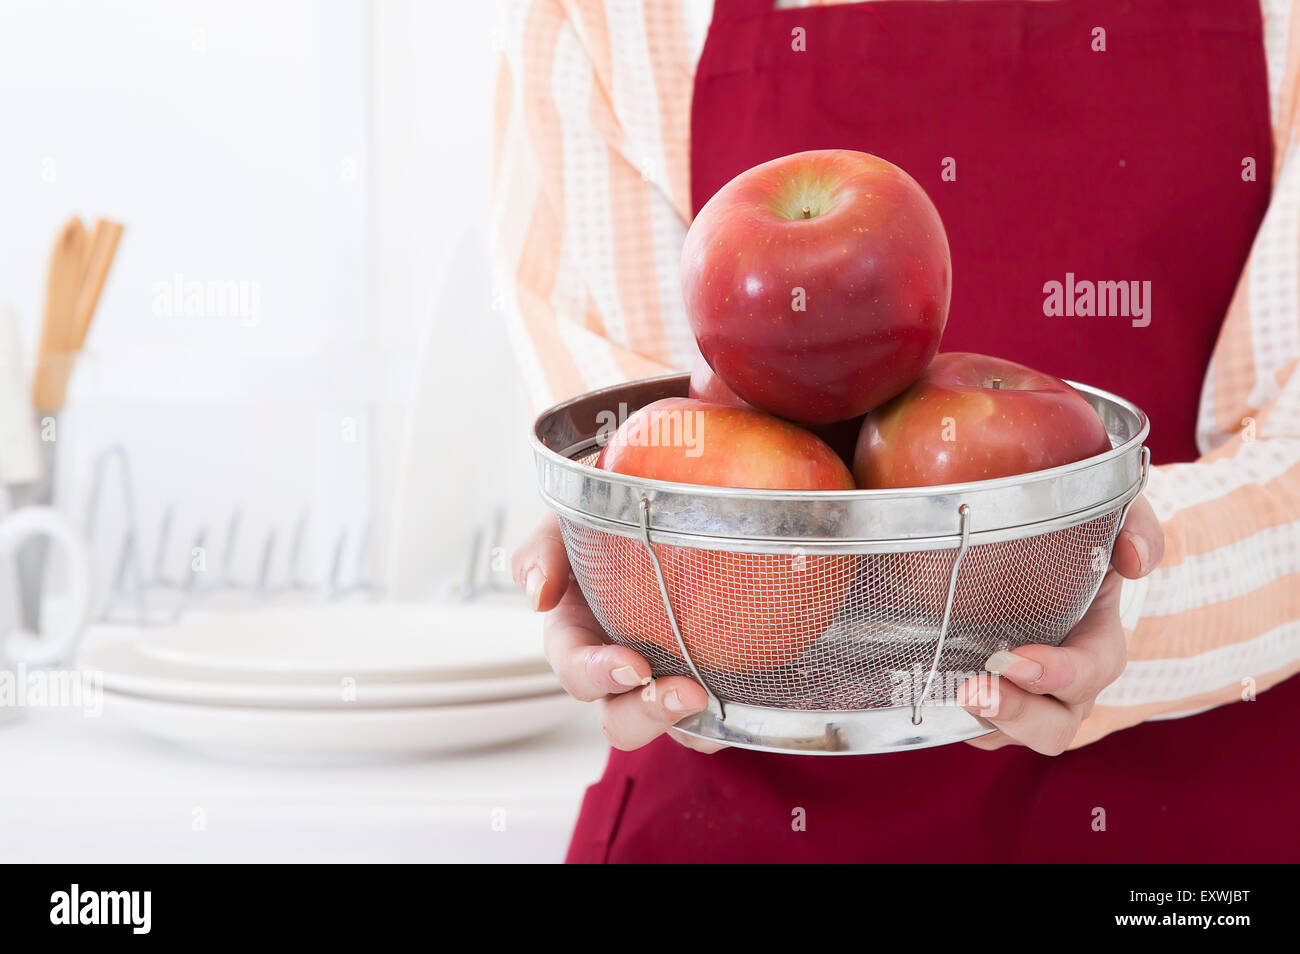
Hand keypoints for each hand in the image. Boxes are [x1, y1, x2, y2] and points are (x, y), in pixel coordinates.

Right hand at [511, 513, 721, 752]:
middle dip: (648, 713)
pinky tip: (746, 702)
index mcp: (580, 636)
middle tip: (687, 693)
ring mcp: (663, 680)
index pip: (577, 670)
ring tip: (714, 701)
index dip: (599, 675)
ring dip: (688, 725)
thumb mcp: (569, 523)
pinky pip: (713, 724)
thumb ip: (542, 550)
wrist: (683, 514)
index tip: (634, 665)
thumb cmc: (615, 523)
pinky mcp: (709, 684)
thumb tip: (539, 596)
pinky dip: (726, 722)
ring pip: (667, 729)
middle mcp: (620, 669)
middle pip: (619, 720)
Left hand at [956, 494, 1164, 754]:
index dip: (1059, 673)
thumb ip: (1134, 522)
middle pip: (1058, 725)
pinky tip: (931, 697)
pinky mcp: (985, 697)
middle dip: (1021, 714)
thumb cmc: (1062, 533)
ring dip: (989, 725)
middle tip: (977, 690)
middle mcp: (1063, 680)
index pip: (1093, 669)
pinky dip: (956, 723)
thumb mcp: (1105, 513)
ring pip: (1016, 735)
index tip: (1012, 658)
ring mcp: (1024, 695)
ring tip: (958, 697)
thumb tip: (1138, 560)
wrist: (1001, 543)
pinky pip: (978, 730)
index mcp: (1095, 637)